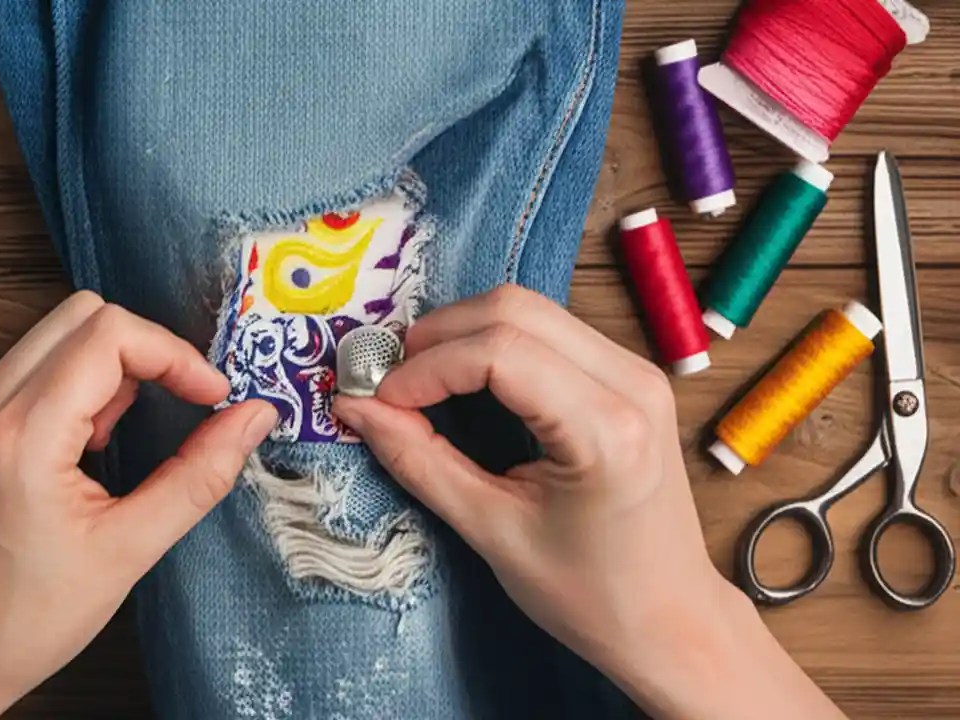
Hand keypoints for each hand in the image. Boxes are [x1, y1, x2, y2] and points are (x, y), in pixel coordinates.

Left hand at [0, 291, 275, 718]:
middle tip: (180, 402)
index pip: (108, 334)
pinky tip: (95, 439)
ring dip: (113, 362)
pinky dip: (82, 379)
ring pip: (59, 332)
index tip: (212, 397)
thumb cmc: (31, 616)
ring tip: (129, 431)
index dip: (174, 354)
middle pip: (83, 314)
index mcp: (24, 436)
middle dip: (147, 348)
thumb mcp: (131, 549)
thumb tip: (256, 417)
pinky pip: (37, 364)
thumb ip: (199, 475)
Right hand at [333, 285, 843, 719]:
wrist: (671, 620)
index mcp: (606, 431)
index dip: (428, 367)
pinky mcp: (632, 375)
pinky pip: (551, 330)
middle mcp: (633, 382)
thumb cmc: (589, 595)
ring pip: (531, 310)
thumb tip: (356, 408)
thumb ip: (421, 462)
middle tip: (391, 380)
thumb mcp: (492, 533)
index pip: (500, 352)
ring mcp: (639, 372)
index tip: (381, 400)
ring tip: (420, 380)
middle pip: (514, 310)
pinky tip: (464, 378)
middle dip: (439, 335)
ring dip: (465, 333)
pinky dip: (495, 341)